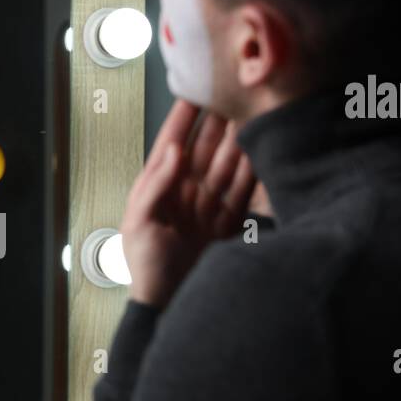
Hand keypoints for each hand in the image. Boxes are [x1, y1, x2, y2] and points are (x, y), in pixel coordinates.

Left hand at [120, 100, 257, 308]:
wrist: (167, 309)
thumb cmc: (146, 270)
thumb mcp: (140, 224)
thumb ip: (156, 184)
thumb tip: (174, 148)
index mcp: (155, 190)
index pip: (170, 144)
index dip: (183, 118)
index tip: (197, 91)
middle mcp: (182, 195)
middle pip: (204, 152)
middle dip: (217, 124)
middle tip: (234, 95)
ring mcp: (205, 209)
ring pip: (225, 168)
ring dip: (238, 144)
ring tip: (252, 117)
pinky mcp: (225, 226)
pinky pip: (240, 194)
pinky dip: (251, 174)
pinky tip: (260, 153)